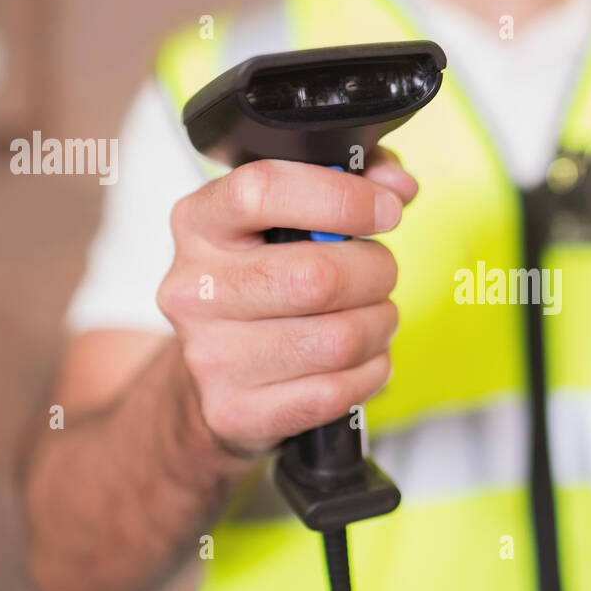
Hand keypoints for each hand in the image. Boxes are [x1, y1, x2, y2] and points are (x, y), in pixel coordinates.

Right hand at [157, 149, 415, 455]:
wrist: (217, 375)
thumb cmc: (267, 281)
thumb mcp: (290, 217)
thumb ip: (349, 180)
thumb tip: (397, 186)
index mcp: (199, 224)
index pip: (263, 190)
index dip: (342, 197)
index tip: (386, 209)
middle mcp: (193, 289)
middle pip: (317, 277)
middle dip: (375, 272)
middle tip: (379, 273)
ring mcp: (209, 356)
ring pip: (338, 339)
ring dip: (379, 325)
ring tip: (372, 317)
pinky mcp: (234, 410)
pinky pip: (336, 392)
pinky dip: (370, 372)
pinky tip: (361, 359)